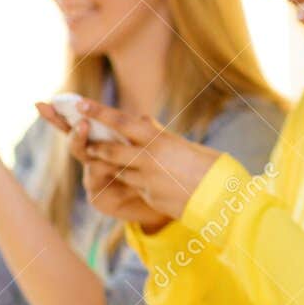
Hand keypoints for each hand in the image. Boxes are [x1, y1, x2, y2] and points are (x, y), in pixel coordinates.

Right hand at [36, 103, 170, 232]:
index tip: (40, 103)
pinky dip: (111, 182)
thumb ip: (143, 134)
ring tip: (112, 154)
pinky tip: (124, 179)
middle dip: (77, 134)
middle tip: (83, 124)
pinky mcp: (99, 199)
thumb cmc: (153, 171)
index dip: (58, 115)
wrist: (161, 200)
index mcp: (101, 143)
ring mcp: (93, 180)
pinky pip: (99, 189)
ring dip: (100, 158)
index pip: (78, 125)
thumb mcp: (149, 150)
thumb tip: (144, 118)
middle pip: (75, 145)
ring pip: (90, 166)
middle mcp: (92, 160)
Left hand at [61, 97, 219, 221]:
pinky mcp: (149, 197)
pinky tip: (146, 183)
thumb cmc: (211, 168)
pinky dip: (135, 183)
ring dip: (114, 167)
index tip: (81, 104)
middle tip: (86, 144)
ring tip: (110, 163)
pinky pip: (135, 187)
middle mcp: (148, 159)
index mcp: (159, 140)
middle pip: (110, 150)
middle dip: (95, 147)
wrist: (222, 200)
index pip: (122, 122)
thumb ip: (162, 135)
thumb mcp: (186, 146)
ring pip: (119, 171)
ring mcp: (146, 180)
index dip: (99, 112)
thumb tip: (145, 123)